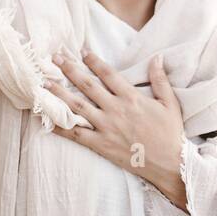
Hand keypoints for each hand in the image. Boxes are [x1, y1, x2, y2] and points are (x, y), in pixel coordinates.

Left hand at [44, 50, 187, 209]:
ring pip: (78, 107)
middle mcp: (116, 110)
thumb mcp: (170, 103)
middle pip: (87, 86)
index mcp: (131, 98)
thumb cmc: (171, 134)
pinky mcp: (101, 145)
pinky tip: (48, 120)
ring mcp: (106, 128)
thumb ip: (160, 79)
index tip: (82, 51)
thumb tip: (158, 57)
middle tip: (55, 58)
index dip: (93, 61)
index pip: (108, 74)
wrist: (170, 164)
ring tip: (45, 83)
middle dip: (70, 70)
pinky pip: (77, 135)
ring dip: (60, 93)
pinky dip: (62, 127)